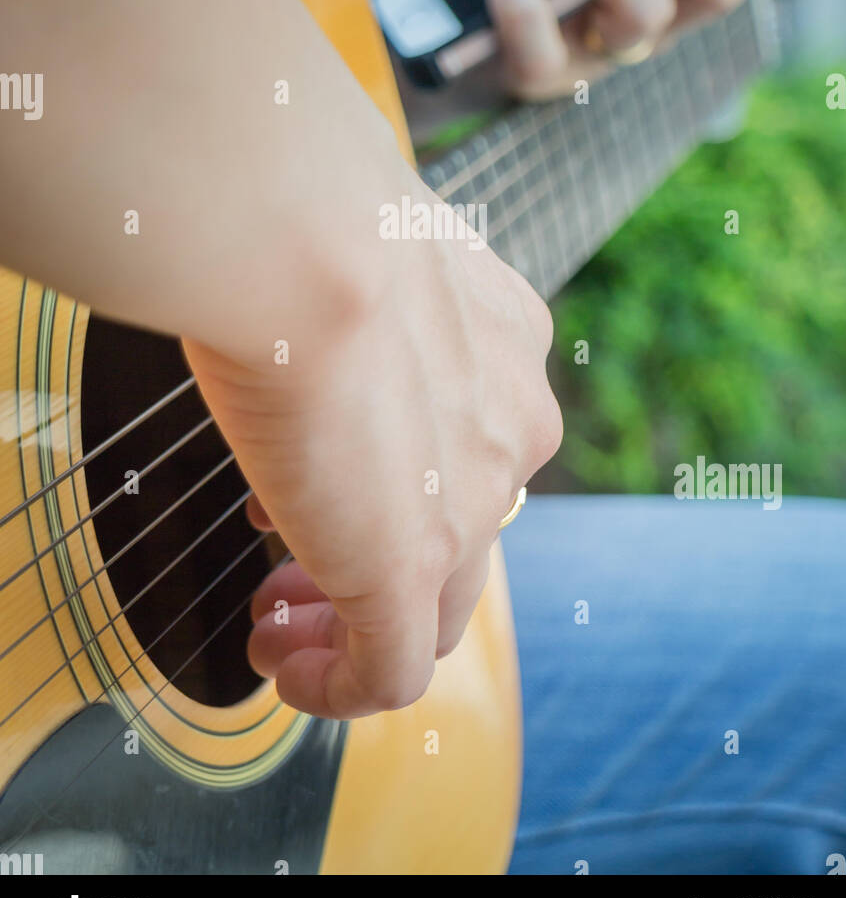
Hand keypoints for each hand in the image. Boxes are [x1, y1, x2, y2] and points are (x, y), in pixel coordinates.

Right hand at [185, 177, 560, 719]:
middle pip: (463, 531)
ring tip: (281, 624)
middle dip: (375, 552)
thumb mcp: (357, 243)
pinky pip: (391, 671)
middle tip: (292, 566)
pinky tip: (288, 669)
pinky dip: (338, 685)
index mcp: (505, 342)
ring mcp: (469, 504)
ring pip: (435, 604)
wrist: (310, 237)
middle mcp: (511, 424)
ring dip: (353, 624)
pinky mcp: (409, 571)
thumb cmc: (311, 212)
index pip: (471, 438)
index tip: (312, 475)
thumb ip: (355, 284)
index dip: (392, 469)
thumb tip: (301, 291)